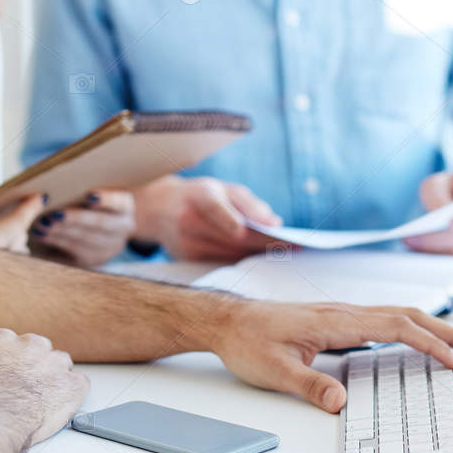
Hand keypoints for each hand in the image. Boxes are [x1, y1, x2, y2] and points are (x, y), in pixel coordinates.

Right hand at [0, 327, 88, 444]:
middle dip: (36, 367)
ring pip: (61, 365)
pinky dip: (73, 396)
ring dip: (55, 380)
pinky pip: (79, 385)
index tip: (9, 377)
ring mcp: (53, 363)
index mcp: (0, 340)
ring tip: (45, 400)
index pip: (13, 343)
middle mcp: (30, 345)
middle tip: (29, 389)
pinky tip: (62, 407)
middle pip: (40, 349)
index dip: (12, 363)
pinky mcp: (71, 385)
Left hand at [29, 189, 135, 266]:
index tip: (89, 195)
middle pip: (100, 224)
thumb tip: (61, 181)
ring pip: (85, 241)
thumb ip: (82, 185)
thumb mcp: (94, 190)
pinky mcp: (92, 261)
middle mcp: (123, 228)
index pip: (119, 202)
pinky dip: (55, 243)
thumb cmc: (90, 199)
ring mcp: (109, 248)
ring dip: (60, 233)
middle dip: (75, 219)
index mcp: (125, 206)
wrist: (102, 226)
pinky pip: (73, 254)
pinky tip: (41, 235)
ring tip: (40, 225)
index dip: (106, 200)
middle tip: (53, 214)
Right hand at [133, 176, 282, 261]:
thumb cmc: (201, 196)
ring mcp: (185, 244)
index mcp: (197, 195)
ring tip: (282, 254)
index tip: (256, 230)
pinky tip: (260, 261)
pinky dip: (241, 262)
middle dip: (262, 242)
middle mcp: (188, 220)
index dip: (232, 220)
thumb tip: (274, 223)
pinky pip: (222, 264)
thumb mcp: (223, 189)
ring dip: (256, 255)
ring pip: (228, 254)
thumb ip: (249, 203)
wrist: (160, 209)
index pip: (214, 207)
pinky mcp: (187, 261)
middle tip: (292, 246)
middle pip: (230, 236)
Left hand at [210, 300, 452, 411]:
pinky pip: (386, 319)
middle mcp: (346, 312)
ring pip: (400, 314)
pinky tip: (419, 343)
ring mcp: (344, 314)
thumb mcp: (274, 371)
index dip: (430, 344)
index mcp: (337, 321)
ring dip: (434, 329)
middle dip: (448, 333)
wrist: (227, 320)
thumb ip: (309, 385)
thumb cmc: (248, 341)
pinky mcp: (339, 320)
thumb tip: (341, 403)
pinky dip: (413, 329)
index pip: (397, 327)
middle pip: (409, 315)